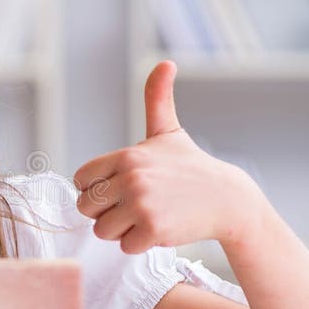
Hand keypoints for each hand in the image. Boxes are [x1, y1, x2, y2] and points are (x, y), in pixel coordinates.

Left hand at [73, 60, 255, 253]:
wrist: (228, 199)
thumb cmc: (191, 167)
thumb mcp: (169, 132)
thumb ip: (157, 99)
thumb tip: (166, 62)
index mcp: (126, 156)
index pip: (81, 180)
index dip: (96, 189)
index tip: (119, 189)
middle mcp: (131, 177)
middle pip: (86, 208)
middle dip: (106, 213)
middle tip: (134, 207)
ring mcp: (141, 203)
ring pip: (102, 231)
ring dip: (122, 231)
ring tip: (148, 217)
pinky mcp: (153, 229)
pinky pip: (125, 247)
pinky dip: (141, 244)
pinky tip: (160, 229)